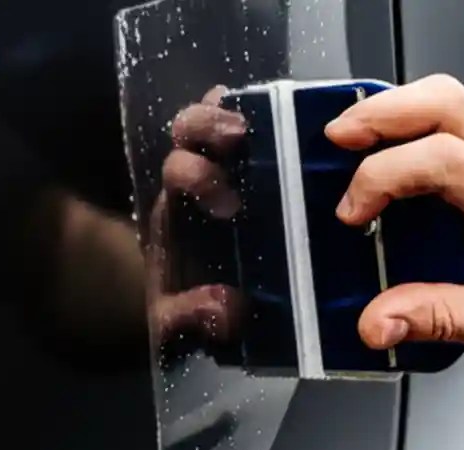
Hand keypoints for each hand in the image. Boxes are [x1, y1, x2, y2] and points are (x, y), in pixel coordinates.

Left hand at [148, 87, 247, 354]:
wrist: (192, 305)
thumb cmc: (185, 307)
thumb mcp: (175, 323)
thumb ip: (190, 316)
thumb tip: (227, 305)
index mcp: (177, 212)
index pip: (177, 171)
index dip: (199, 176)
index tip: (229, 207)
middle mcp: (193, 182)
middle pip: (186, 132)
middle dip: (209, 128)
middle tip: (240, 138)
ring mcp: (222, 170)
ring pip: (213, 120)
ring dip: (234, 114)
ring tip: (270, 119)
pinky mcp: (250, 173)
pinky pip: (249, 130)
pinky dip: (261, 113)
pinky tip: (288, 113)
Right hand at [329, 74, 463, 367]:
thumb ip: (444, 320)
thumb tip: (378, 321)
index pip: (444, 159)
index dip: (384, 178)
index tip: (354, 217)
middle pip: (443, 102)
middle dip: (379, 115)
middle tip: (333, 144)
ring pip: (442, 104)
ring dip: (389, 116)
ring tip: (345, 149)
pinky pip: (442, 130)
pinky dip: (402, 136)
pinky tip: (378, 166)